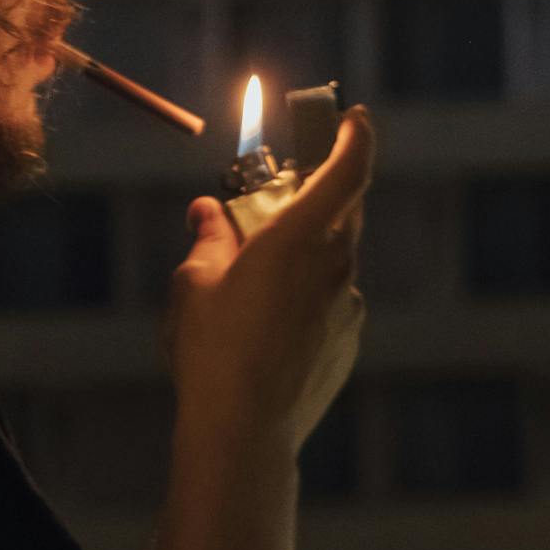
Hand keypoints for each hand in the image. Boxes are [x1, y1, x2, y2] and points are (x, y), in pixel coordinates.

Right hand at [164, 107, 374, 460]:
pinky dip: (307, 294)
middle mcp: (334, 265)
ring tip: (255, 277)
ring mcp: (347, 305)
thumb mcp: (194, 283)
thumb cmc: (212, 351)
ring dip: (304, 251)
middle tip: (273, 198)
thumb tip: (207, 212)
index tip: (354, 117)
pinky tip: (267, 325)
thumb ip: (208, 239)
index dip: (356, 136)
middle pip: (341, 210)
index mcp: (298, 237)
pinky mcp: (348, 339)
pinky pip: (331, 299)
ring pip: (332, 258)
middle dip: (314, 194)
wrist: (244, 432)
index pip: (348, 170)